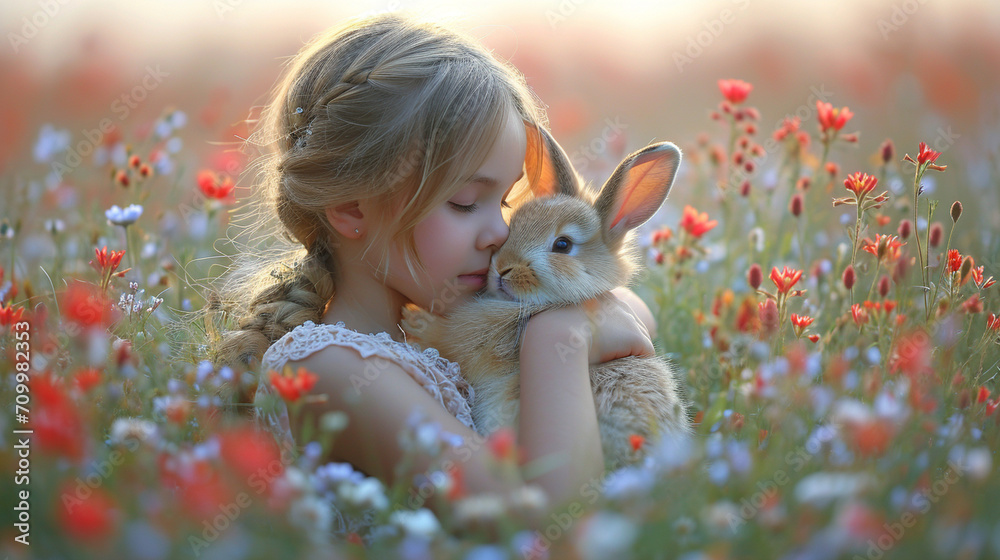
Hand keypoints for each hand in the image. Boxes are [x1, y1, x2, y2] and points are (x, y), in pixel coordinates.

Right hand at [525, 292, 654, 364]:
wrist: (554, 334)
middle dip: (622, 338)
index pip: (610, 310)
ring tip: (614, 364)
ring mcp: (627, 318)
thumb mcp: (546, 316)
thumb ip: (551, 319)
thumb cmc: (543, 330)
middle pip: (629, 322)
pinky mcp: (635, 337)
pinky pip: (646, 353)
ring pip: (639, 338)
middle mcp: (615, 302)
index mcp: (594, 294)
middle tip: (609, 354)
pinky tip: (624, 369)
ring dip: (628, 350)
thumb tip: (540, 333)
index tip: (597, 339)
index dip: (607, 327)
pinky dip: (638, 362)